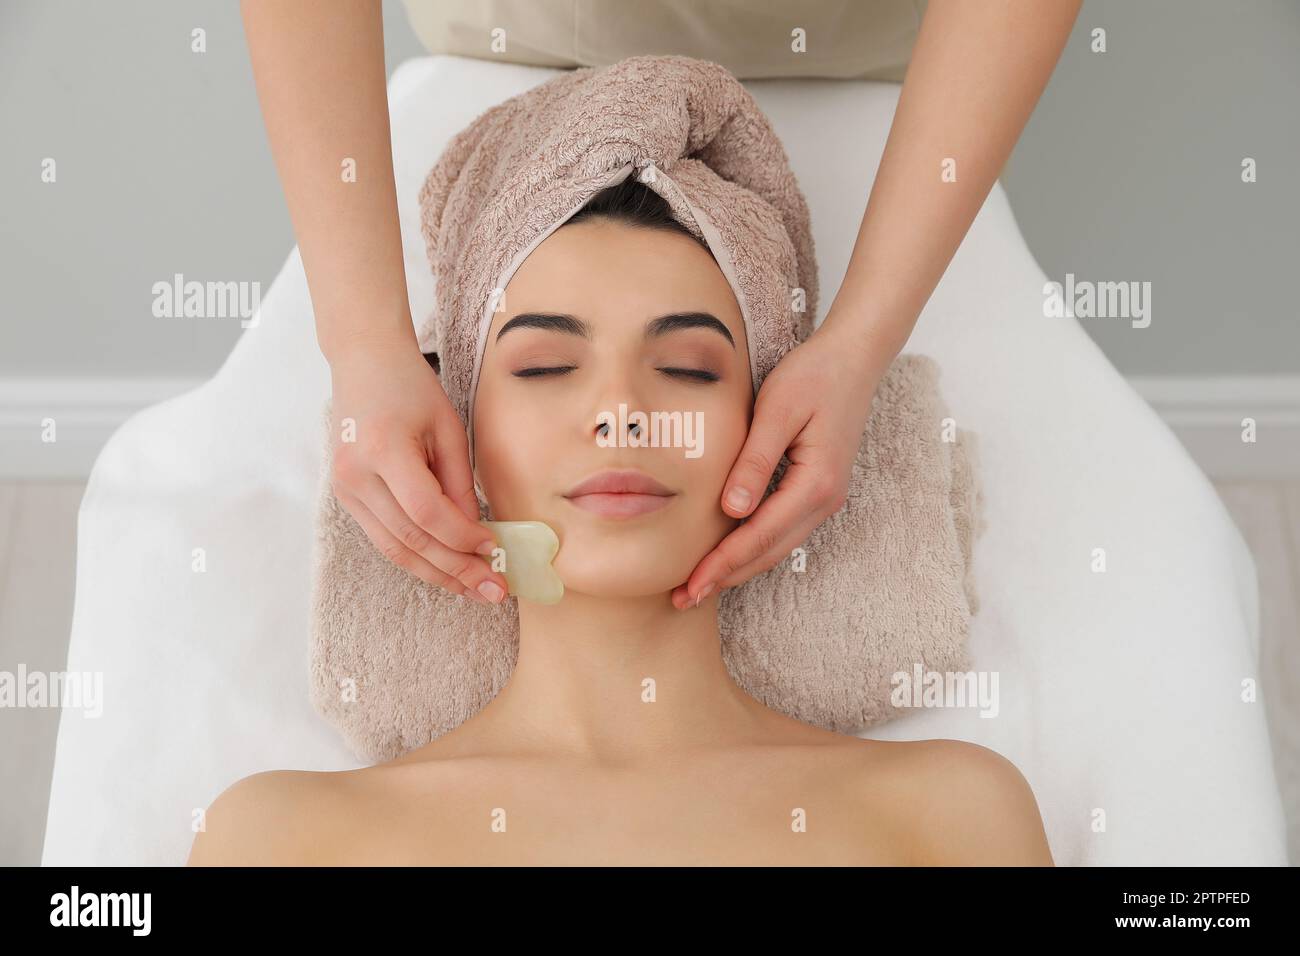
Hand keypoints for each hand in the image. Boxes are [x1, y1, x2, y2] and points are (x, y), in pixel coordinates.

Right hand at [328, 334, 508, 603]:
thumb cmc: (412, 388)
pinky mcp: (346, 497)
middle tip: (494, 591)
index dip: (462, 538)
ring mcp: (345, 489)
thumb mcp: (449, 428)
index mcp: (383, 450)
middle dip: (455, 570)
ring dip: (437, 573)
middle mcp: (355, 475)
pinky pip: (384, 538)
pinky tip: (447, 567)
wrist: (364, 363)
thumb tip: (477, 536)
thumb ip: (460, 484)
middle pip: (410, 540)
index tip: (496, 550)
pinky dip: (417, 557)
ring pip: (394, 549)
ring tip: (474, 589)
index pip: (426, 513)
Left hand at [671, 322, 884, 609]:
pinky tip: (727, 555)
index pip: (760, 535)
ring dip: (738, 568)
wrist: (853, 359)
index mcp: (815, 483)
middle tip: (682, 599)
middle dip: (725, 578)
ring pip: (776, 547)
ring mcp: (824, 498)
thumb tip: (732, 510)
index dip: (722, 563)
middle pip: (769, 552)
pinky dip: (752, 548)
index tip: (689, 583)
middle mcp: (825, 499)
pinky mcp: (816, 491)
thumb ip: (754, 461)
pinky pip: (781, 530)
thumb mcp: (777, 410)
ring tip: (698, 586)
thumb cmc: (813, 375)